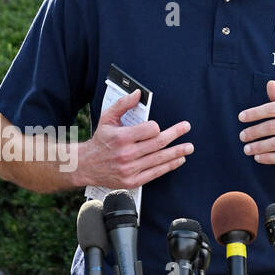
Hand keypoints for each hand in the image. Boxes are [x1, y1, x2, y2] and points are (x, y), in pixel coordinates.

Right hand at [74, 89, 192, 188]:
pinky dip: (169, 166)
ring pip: (160, 159)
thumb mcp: (107, 118)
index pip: (150, 130)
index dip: (156, 127)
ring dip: (177, 152)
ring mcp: (130, 169)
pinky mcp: (132, 181)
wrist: (86, 166)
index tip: (156, 127)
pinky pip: (155, 173)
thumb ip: (123, 104)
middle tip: (186, 128)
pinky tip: (178, 160)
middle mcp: (126, 154)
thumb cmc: (100, 140)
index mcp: (121, 137)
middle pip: (158, 143)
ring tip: (188, 147)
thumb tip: (138, 93)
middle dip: (175, 135)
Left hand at [238, 80, 274, 165]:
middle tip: (242, 136)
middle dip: (254, 132)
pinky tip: (259, 157)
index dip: (255, 113)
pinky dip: (269, 158)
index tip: (241, 118)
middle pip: (273, 127)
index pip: (274, 108)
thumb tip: (269, 85)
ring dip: (258, 147)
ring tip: (247, 148)